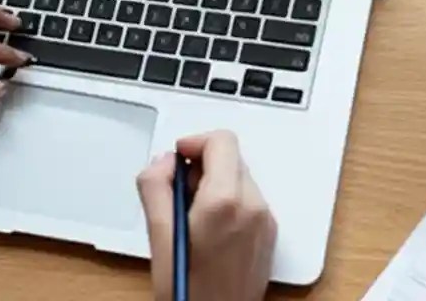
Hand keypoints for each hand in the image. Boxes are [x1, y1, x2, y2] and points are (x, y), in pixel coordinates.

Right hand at [137, 131, 276, 300]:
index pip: (221, 140)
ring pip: (240, 177)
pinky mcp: (269, 234)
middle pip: (231, 156)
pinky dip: (229, 201)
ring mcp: (265, 221)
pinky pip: (249, 200)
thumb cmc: (190, 292)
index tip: (178, 158)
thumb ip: (156, 187)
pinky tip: (209, 229)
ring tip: (192, 216)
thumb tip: (162, 162)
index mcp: (224, 201)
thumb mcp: (158, 237)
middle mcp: (252, 206)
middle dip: (203, 166)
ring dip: (215, 184)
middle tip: (179, 192)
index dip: (194, 143)